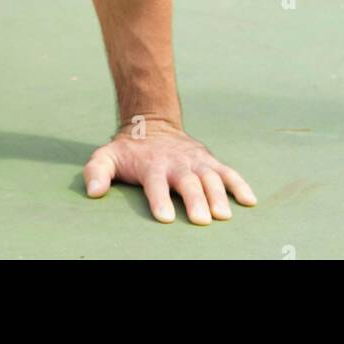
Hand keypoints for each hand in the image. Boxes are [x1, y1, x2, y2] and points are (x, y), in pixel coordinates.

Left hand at [84, 118, 255, 224]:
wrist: (152, 123)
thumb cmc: (129, 150)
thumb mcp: (107, 156)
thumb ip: (97, 172)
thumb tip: (93, 192)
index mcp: (152, 165)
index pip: (155, 183)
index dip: (159, 200)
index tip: (164, 218)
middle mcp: (177, 163)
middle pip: (188, 183)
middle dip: (194, 201)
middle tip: (200, 220)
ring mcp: (196, 162)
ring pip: (210, 178)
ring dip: (218, 195)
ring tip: (224, 216)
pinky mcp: (210, 162)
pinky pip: (228, 173)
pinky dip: (240, 185)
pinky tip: (250, 201)